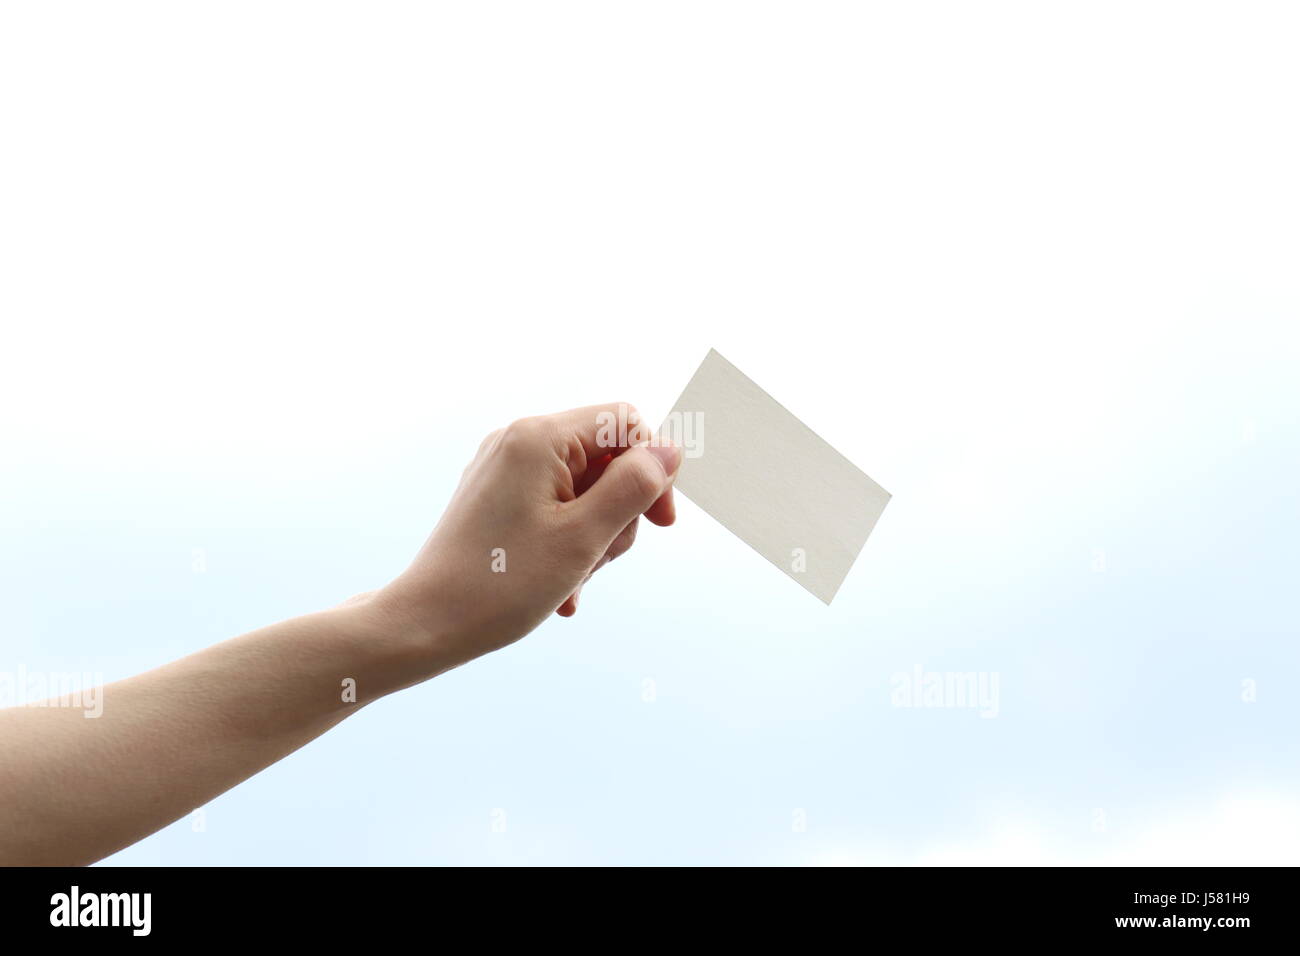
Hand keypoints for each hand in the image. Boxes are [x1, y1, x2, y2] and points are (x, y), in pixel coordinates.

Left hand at [379, 403, 680, 674]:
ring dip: (593, 537)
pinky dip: (567, 544)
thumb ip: (633, 487)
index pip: (624, 423)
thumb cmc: (502, 584)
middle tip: (599, 560)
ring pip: (583, 489)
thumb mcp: (584, 537)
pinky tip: (561, 590)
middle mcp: (517, 442)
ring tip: (573, 579)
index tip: (660, 523)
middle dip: (617, 513)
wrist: (425, 623)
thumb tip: (669, 452)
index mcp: (539, 438)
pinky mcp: (495, 498)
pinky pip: (553, 508)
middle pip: (604, 458)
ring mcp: (503, 470)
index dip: (653, 468)